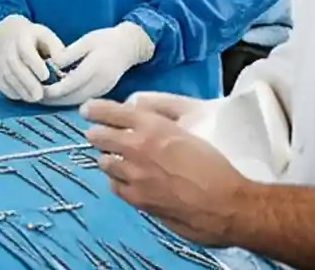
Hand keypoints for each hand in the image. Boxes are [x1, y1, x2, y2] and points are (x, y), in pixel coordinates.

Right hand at [0, 15, 64, 102]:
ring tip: (34, 99)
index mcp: (23, 37)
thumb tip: (61, 64)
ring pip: (7, 76)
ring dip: (20, 89)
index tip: (46, 76)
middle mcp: (8, 48)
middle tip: (39, 95)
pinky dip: (11, 91)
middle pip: (15, 66)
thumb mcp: (47, 36)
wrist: (8, 33)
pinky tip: (22, 96)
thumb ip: (56, 49)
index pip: (27, 51)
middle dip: (27, 82)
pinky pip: (1, 82)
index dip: (35, 64)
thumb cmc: (33, 37)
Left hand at [43, 22, 153, 105]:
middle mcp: (100, 83)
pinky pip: (83, 100)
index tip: (38, 88)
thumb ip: (69, 54)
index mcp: (95, 68)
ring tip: (43, 98)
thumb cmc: (107, 40)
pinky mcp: (102, 93)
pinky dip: (69, 100)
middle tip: (35, 97)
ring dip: (60, 102)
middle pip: (72, 97)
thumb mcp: (87, 40)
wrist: (129, 47)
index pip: (70, 84)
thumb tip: (52, 65)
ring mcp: (103, 90)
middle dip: (53, 100)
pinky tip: (58, 96)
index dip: (53, 90)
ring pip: (77, 102)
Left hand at [83, 98, 250, 245]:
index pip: (110, 112)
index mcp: (152, 126)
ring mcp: (133, 174)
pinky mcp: (136, 198)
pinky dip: (118, 181)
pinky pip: (114, 186)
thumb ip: (161, 121)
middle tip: (98, 135)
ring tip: (116, 160)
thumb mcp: (189, 131)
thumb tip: (141, 115)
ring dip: (109, 159)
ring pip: (104, 162)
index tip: (88, 110)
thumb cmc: (215, 165)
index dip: (95, 110)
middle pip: (99, 136)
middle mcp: (137, 147)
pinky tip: (127, 181)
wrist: (226, 203)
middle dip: (97, 134)